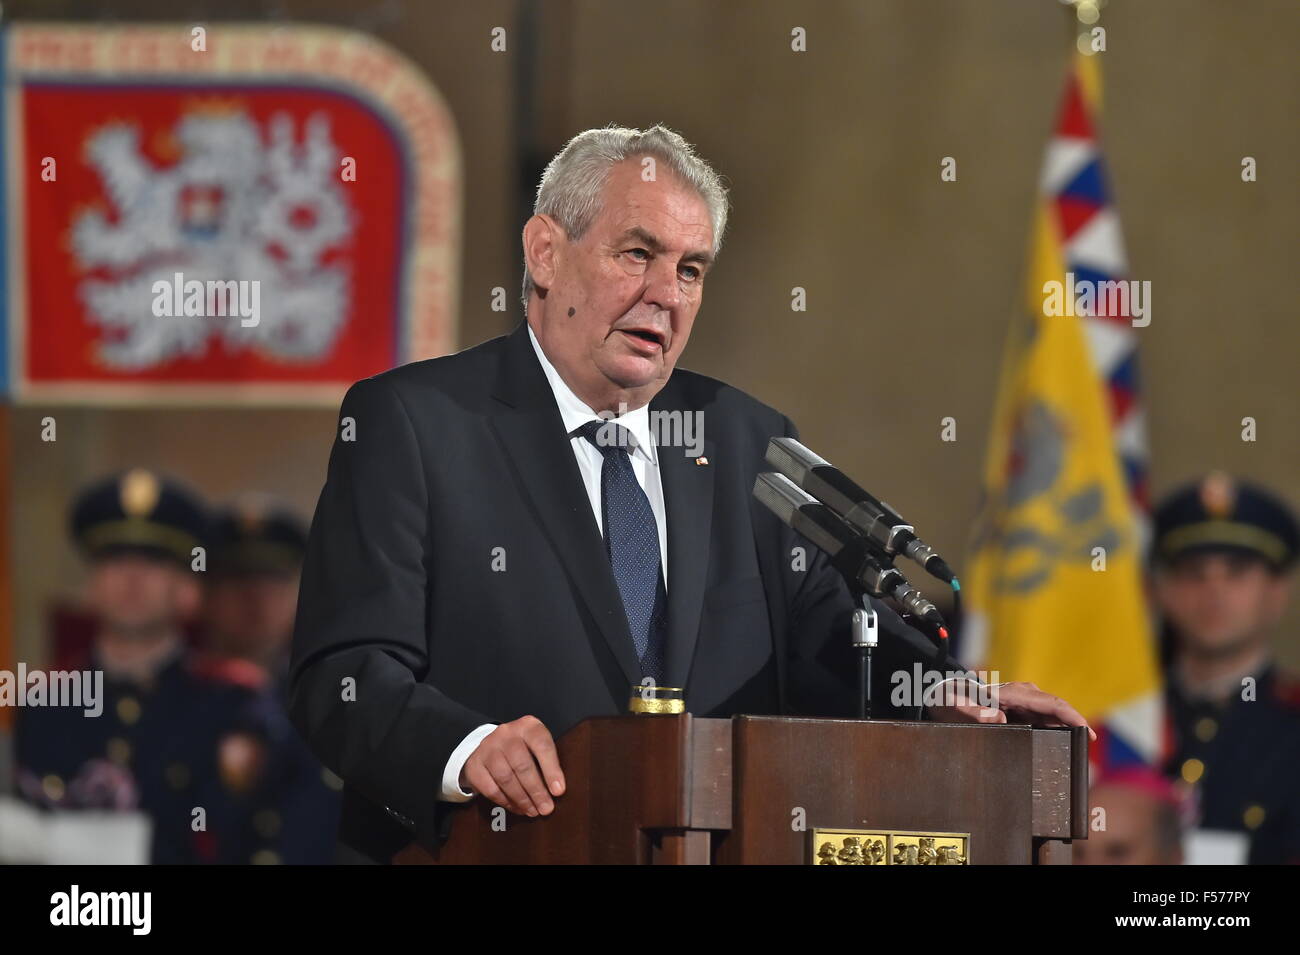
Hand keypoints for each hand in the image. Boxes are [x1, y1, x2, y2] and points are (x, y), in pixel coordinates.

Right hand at [459, 715, 566, 815]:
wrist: (492, 745)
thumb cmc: (524, 749)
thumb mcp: (538, 747)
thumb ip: (548, 763)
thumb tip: (557, 791)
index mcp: (528, 726)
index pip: (542, 746)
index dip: (552, 770)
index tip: (558, 791)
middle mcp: (506, 733)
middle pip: (522, 765)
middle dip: (536, 791)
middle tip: (546, 809)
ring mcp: (487, 748)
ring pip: (506, 778)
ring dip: (521, 799)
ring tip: (532, 811)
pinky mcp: (474, 764)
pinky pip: (490, 788)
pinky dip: (505, 801)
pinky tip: (516, 808)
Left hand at [927, 680, 1096, 741]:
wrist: (939, 695)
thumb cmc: (948, 700)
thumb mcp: (955, 707)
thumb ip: (973, 711)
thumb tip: (998, 717)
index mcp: (1011, 693)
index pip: (1049, 702)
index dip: (1071, 716)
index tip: (1087, 731)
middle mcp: (1019, 694)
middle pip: (1055, 708)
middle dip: (1074, 724)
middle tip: (1087, 747)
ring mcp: (1019, 701)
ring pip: (1050, 714)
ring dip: (1065, 728)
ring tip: (1078, 749)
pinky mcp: (1016, 709)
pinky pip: (1040, 718)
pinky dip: (1052, 729)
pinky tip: (1058, 744)